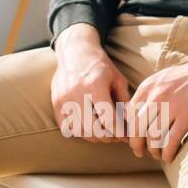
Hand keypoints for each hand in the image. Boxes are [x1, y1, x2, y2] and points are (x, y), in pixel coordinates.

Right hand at [50, 23, 132, 144]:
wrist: (74, 51)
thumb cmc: (100, 65)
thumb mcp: (117, 80)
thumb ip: (125, 102)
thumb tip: (131, 125)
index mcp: (94, 86)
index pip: (108, 119)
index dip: (119, 132)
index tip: (126, 136)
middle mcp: (76, 93)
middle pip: (93, 129)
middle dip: (107, 137)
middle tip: (116, 135)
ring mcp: (63, 99)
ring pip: (80, 131)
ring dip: (93, 136)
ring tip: (103, 132)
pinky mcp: (56, 103)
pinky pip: (67, 128)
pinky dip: (79, 131)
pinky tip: (88, 126)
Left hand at [124, 58, 187, 162]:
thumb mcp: (164, 79)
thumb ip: (148, 94)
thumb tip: (133, 113)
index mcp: (148, 86)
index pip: (129, 114)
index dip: (129, 130)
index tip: (134, 139)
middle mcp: (156, 96)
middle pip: (137, 127)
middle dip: (136, 144)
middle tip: (139, 152)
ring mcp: (171, 106)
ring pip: (152, 137)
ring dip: (153, 151)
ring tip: (156, 155)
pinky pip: (171, 141)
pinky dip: (167, 152)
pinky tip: (169, 157)